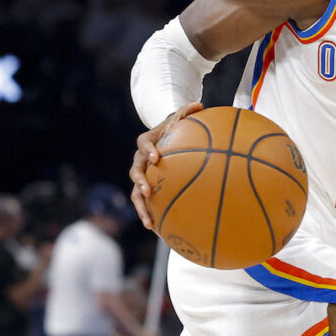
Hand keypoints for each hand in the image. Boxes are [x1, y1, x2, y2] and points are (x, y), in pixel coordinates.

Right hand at [130, 102, 200, 230]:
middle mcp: (140, 160)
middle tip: (147, 190)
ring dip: (140, 207)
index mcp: (147, 142)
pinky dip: (150, 215)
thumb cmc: (173, 129)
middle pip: (134, 171)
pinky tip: (159, 230)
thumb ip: (187, 112)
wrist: (162, 139)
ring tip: (148, 221)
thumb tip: (200, 104)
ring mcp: (141, 176)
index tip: (156, 157)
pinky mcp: (146, 189)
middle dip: (139, 181)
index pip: (143, 144)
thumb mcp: (180, 118)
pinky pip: (145, 204)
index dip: (148, 150)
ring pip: (135, 193)